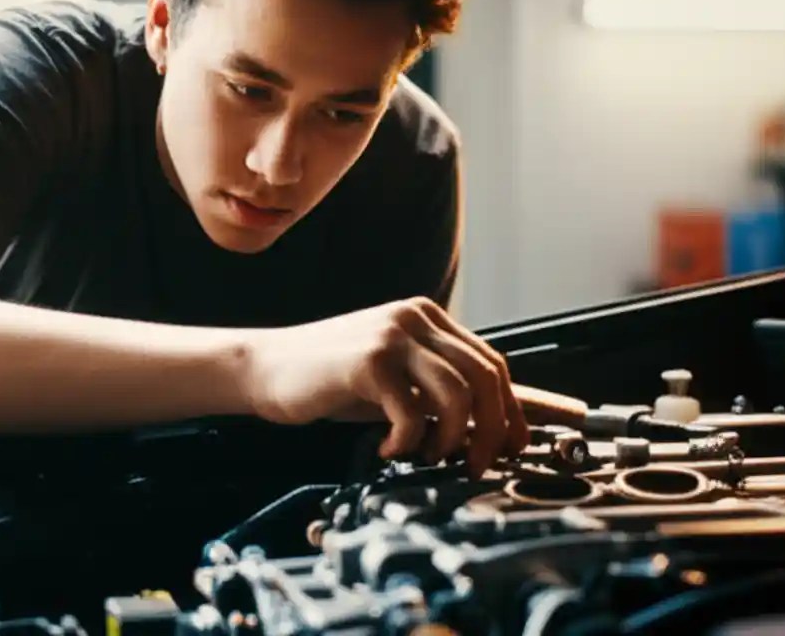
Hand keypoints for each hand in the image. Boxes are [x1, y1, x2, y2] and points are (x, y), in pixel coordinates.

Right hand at [242, 296, 529, 476]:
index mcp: (428, 318)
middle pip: (485, 377)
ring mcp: (392, 335)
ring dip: (451, 439)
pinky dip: (407, 441)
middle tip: (476, 466)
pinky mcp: (368, 360)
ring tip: (428, 457)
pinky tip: (386, 449)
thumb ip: (436, 392)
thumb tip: (490, 428)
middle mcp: (415, 318)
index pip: (492, 363)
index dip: (514, 410)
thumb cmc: (331, 381)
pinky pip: (411, 412)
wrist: (265, 368)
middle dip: (492, 431)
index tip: (519, 446)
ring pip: (458, 393)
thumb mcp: (395, 379)